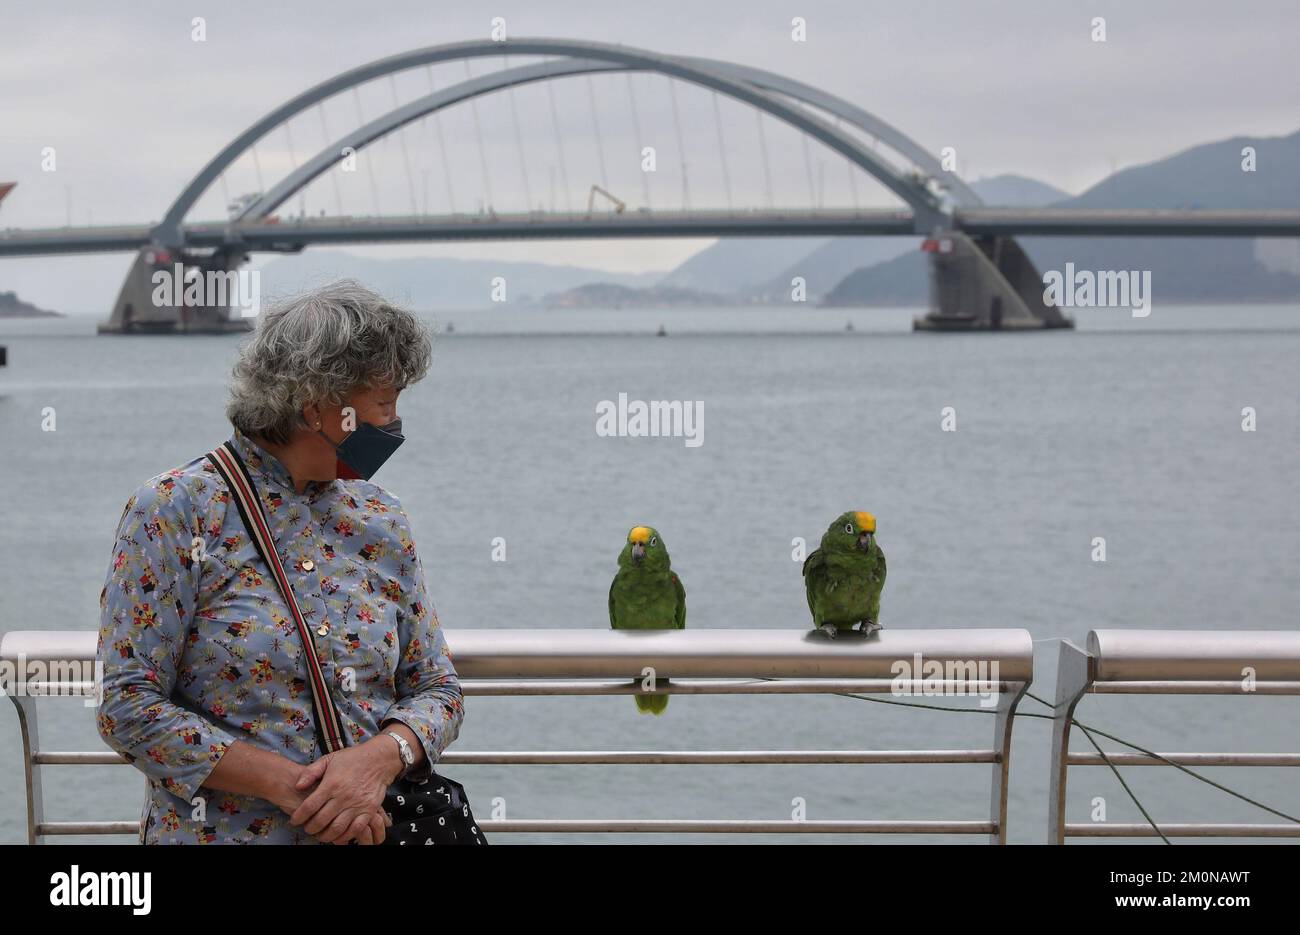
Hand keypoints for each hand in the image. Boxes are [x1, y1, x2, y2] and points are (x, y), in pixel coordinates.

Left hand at [267, 760, 390, 843]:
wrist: (379, 759)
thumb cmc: (353, 758)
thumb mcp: (329, 759)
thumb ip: (311, 772)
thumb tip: (297, 786)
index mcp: (331, 783)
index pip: (310, 806)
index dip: (299, 816)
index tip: (294, 820)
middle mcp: (343, 796)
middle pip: (321, 820)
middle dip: (310, 828)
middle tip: (307, 828)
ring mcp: (357, 804)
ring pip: (337, 828)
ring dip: (325, 835)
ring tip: (321, 835)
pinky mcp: (369, 810)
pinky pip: (356, 829)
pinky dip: (346, 836)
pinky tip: (339, 837)